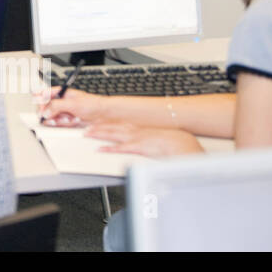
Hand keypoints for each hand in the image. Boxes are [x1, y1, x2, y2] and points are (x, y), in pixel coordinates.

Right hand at [37, 86, 106, 125]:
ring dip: (56, 119)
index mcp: (63, 93)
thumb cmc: (93, 105)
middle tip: (48, 116)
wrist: (104, 116)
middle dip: (48, 112)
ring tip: (65, 119)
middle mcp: (63, 102)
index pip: (47, 94)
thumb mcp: (73, 103)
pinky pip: (59, 123)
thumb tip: (46, 111)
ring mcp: (65, 112)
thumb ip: (57, 106)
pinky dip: (61, 124)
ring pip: (52, 116)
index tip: (38, 104)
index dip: (41, 99)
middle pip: (47, 107)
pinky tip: (68, 122)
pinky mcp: (68, 121)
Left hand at [85, 122, 203, 156]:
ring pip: (114, 134)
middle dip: (98, 126)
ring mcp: (137, 139)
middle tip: (85, 126)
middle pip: (114, 127)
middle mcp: (137, 131)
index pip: (120, 124)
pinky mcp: (140, 148)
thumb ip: (149, 140)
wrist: (185, 146)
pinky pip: (121, 148)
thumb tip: (145, 143)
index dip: (107, 123)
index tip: (95, 122)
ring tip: (87, 133)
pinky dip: (109, 149)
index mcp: (142, 129)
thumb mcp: (159, 139)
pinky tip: (99, 150)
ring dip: (99, 133)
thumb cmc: (176, 143)